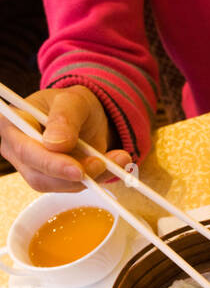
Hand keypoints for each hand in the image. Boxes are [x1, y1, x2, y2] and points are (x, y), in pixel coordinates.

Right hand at [0, 85, 130, 191]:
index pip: (25, 151)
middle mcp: (18, 150)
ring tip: (117, 159)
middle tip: (103, 164)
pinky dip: (97, 179)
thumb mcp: (72, 100)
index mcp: (13, 124)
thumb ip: (64, 117)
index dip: (50, 164)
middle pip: (39, 176)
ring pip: (58, 186)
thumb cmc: (72, 104)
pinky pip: (74, 187)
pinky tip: (114, 164)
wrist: (86, 116)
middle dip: (73, 175)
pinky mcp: (54, 180)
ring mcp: (35, 168)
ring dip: (90, 178)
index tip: (77, 169)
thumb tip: (55, 144)